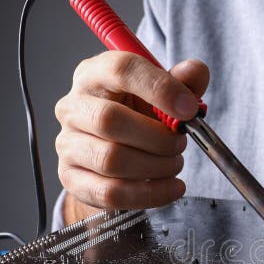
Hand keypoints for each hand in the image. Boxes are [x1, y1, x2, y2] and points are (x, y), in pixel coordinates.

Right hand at [55, 52, 209, 217]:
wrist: (116, 152)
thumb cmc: (139, 115)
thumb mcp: (163, 92)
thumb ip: (183, 81)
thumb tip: (196, 71)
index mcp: (96, 74)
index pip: (122, 70)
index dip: (160, 89)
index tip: (189, 110)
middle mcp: (74, 106)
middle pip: (110, 120)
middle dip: (158, 138)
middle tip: (180, 144)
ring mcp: (67, 143)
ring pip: (111, 160)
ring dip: (156, 167)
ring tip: (174, 164)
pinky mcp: (71, 178)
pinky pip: (110, 192)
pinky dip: (150, 194)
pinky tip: (171, 187)